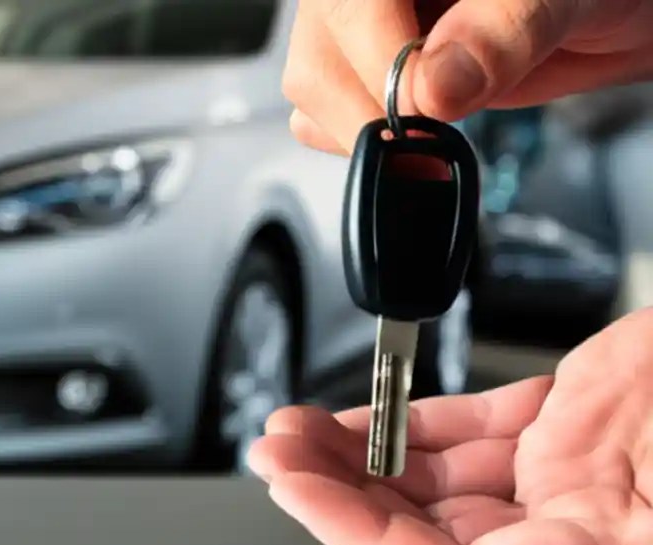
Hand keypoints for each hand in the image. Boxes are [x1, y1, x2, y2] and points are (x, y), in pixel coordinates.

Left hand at [248, 309, 652, 544]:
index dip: (353, 528)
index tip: (295, 488)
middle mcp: (563, 531)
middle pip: (417, 522)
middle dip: (334, 488)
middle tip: (274, 455)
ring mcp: (561, 472)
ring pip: (431, 472)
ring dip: (356, 452)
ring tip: (293, 432)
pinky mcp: (566, 420)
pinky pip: (470, 427)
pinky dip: (410, 420)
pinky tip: (363, 416)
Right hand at [283, 0, 652, 153]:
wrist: (623, 16)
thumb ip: (508, 29)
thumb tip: (433, 87)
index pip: (348, 4)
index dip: (380, 60)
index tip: (430, 107)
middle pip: (316, 54)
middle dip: (375, 107)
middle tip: (438, 137)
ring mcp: (367, 31)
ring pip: (313, 89)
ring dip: (371, 129)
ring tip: (439, 135)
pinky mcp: (368, 76)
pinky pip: (324, 117)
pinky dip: (368, 140)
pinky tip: (423, 132)